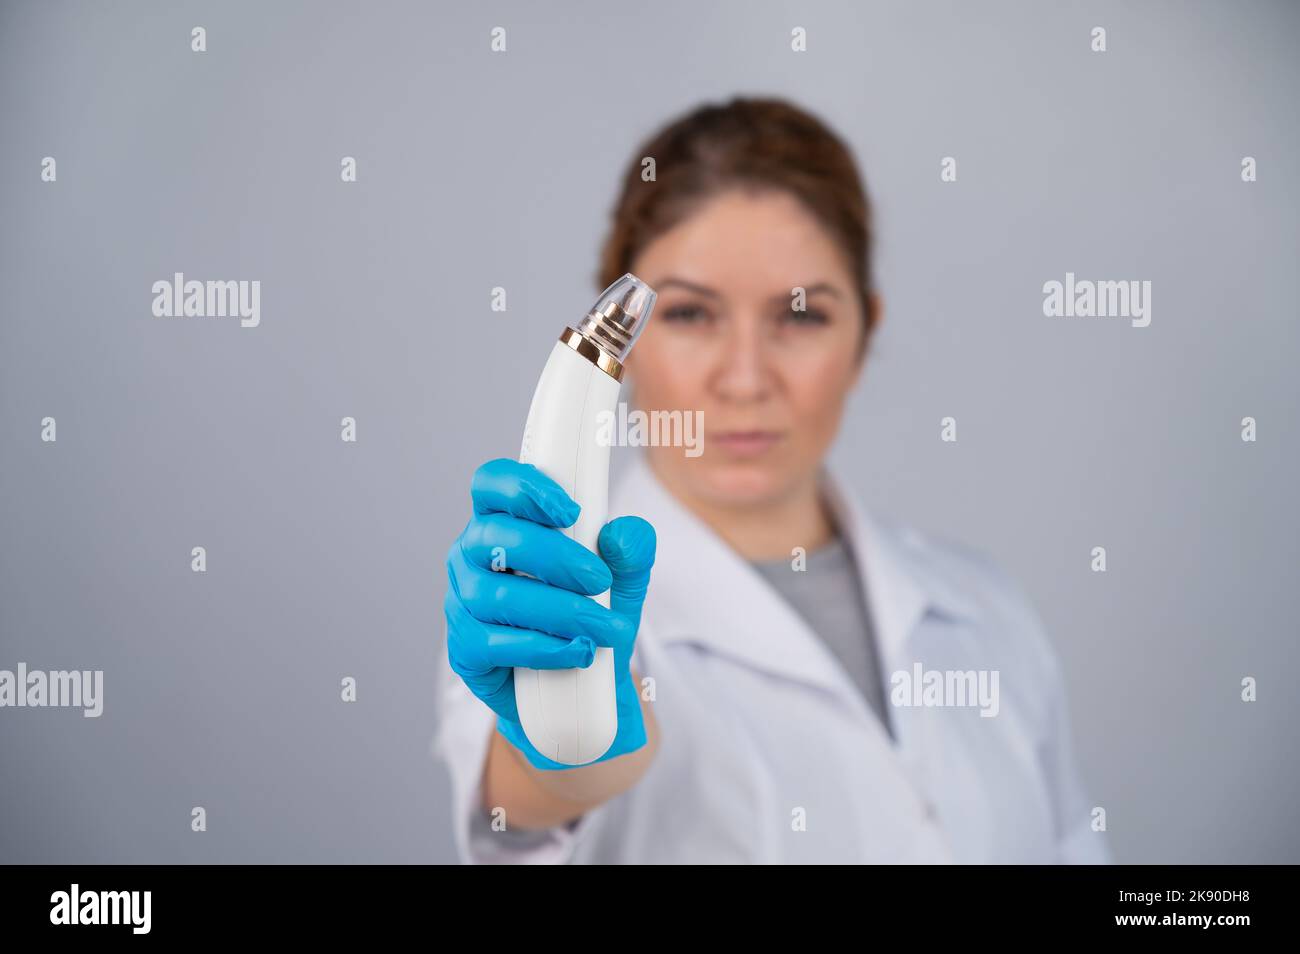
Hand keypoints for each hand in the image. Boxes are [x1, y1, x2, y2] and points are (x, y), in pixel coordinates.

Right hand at [444, 457, 655, 769]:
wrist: (581, 688)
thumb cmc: (593, 614)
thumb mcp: (625, 580)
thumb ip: (632, 550)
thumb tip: (622, 535)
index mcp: (503, 519)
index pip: (491, 483)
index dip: (522, 487)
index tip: (571, 510)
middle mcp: (472, 554)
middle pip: (497, 536)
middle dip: (556, 556)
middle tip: (600, 579)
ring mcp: (461, 601)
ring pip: (498, 595)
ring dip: (560, 611)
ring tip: (605, 628)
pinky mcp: (463, 649)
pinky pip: (494, 644)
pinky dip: (543, 648)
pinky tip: (579, 652)